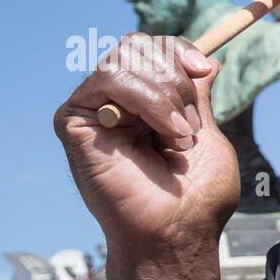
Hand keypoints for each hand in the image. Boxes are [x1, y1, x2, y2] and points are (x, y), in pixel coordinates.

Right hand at [54, 34, 238, 279]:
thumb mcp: (206, 135)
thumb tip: (204, 60)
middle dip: (176, 79)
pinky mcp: (73, 120)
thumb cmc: (196, 197)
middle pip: (138, 46)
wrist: (176, 232)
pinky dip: (146, 100)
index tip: (202, 67)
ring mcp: (94, 110)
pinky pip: (109, 80)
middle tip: (190, 124)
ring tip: (179, 138)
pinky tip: (162, 135)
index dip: (178, 49)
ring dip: (166, 96)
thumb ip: (196, 96)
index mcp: (146, 105)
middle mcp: (116, 104)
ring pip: (127, 59)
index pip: (153, 50)